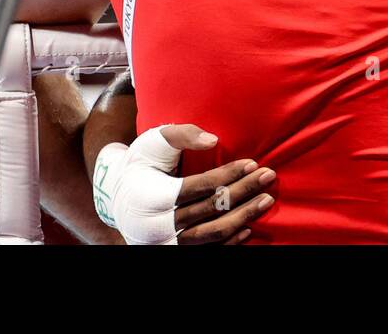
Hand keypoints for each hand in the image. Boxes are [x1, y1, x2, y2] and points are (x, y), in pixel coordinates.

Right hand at [93, 124, 274, 244]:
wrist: (118, 197)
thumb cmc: (141, 164)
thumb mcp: (153, 141)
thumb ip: (182, 135)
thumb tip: (214, 141)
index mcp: (152, 197)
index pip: (200, 187)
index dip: (228, 175)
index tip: (253, 163)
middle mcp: (158, 226)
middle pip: (210, 210)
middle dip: (244, 192)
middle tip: (269, 177)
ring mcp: (165, 243)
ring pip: (212, 234)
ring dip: (243, 217)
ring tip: (266, 200)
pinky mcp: (172, 251)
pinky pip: (206, 251)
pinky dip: (229, 242)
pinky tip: (248, 227)